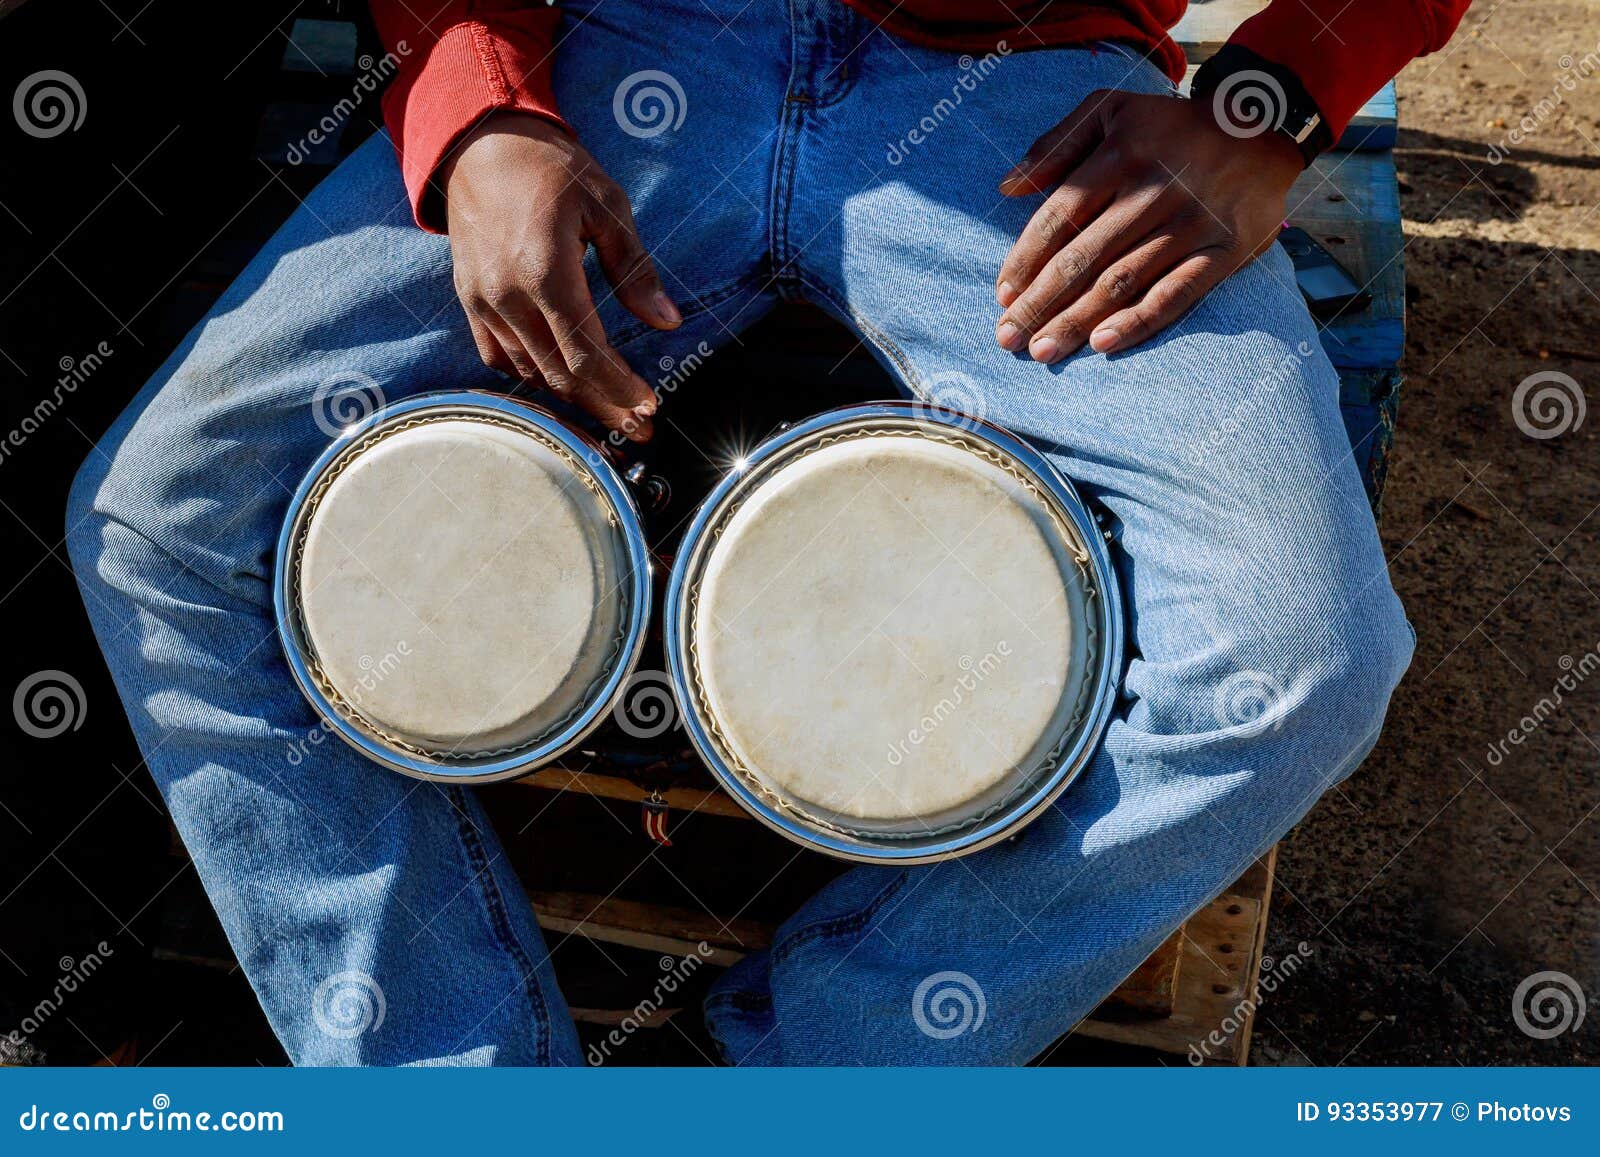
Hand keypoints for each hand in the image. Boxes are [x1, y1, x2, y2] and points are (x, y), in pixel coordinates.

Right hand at [443, 113, 680, 439]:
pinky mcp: (469, 301)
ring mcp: (483, 301)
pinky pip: (500, 357)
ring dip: (572, 398)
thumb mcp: (607, 206)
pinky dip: (533, 376)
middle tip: (639, 427)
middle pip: (560, 374)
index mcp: (546, 270)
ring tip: (611, 414)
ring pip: (530, 372)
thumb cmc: (552, 169)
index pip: (586, 353)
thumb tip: (668, 322)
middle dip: (604, 405)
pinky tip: (563, 383)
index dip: (619, 388)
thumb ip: (636, 269)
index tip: (649, 405)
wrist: (481, 145)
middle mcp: (508, 294)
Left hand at [994, 90, 1302, 362]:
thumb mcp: (1110, 109)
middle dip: (1040, 303)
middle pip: (1083, 257)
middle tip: (1008, 338)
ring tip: (1043, 351)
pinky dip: (1139, 320)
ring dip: (1077, 320)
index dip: (1026, 260)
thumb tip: (1006, 187)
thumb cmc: (1168, 126)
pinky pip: (1176, 293)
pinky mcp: (1224, 251)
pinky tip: (1103, 344)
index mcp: (1119, 156)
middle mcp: (1151, 193)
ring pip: (1122, 281)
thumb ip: (1055, 144)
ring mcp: (1190, 224)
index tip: (1002, 296)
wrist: (1259, 124)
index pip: (1059, 217)